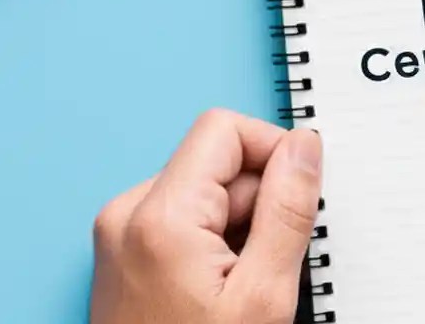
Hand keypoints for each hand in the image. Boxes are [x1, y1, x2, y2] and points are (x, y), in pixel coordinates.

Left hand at [90, 109, 321, 323]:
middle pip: (217, 164)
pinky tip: (220, 293)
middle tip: (269, 265)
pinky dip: (216, 244)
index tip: (300, 194)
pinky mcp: (124, 253)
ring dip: (239, 228)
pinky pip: (184, 220)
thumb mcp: (264, 295)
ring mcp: (120, 235)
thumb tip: (304, 147)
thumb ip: (287, 210)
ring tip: (242, 288)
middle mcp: (128, 214)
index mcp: (159, 215)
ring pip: (205, 194)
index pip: (224, 130)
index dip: (274, 151)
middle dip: (258, 203)